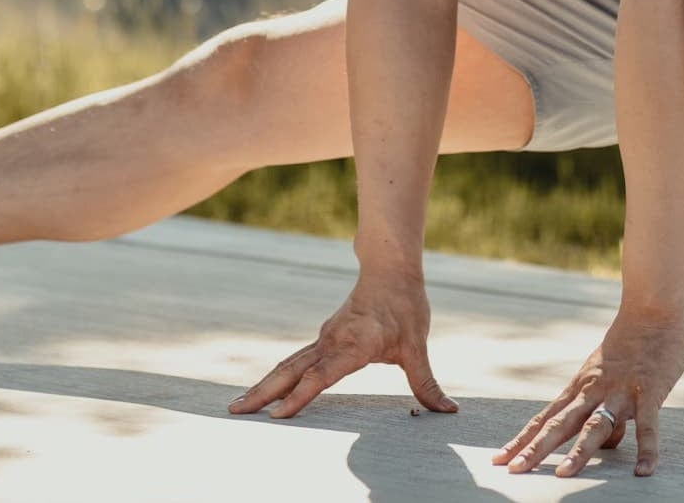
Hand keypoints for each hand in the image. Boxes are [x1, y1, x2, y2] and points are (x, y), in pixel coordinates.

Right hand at [227, 271, 457, 418]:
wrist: (390, 269)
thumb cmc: (405, 306)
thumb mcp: (417, 345)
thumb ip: (426, 382)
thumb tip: (448, 411)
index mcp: (355, 345)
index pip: (323, 375)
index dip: (302, 396)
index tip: (279, 415)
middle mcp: (333, 341)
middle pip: (292, 370)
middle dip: (264, 392)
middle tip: (235, 412)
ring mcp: (325, 339)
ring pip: (289, 364)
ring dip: (264, 385)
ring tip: (238, 406)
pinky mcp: (324, 339)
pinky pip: (295, 360)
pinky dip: (277, 376)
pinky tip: (265, 390)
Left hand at [491, 315, 683, 477]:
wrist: (651, 311)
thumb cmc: (629, 345)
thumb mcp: (605, 375)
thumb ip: (602, 409)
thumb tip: (608, 442)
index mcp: (580, 386)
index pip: (545, 418)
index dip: (524, 440)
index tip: (500, 460)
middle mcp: (593, 390)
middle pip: (560, 424)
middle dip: (536, 449)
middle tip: (514, 471)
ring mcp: (620, 392)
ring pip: (595, 426)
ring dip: (579, 452)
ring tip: (562, 475)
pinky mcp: (649, 392)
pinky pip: (647, 426)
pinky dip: (646, 449)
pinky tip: (642, 472)